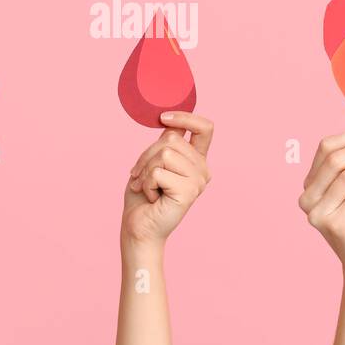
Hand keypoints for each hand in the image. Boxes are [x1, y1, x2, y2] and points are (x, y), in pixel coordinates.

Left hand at [121, 112, 213, 248]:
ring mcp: (198, 181)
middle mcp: (202, 169)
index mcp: (196, 160)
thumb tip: (168, 118)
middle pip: (172, 138)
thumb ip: (165, 143)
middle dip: (147, 155)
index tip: (163, 117)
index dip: (186, 117)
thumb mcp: (153, 161)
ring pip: (164, 153)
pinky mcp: (189, 192)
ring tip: (147, 188)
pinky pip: (158, 172)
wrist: (139, 228)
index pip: (205, 128)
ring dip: (145, 171)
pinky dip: (145, 183)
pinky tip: (152, 197)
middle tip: (141, 176)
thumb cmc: (142, 196)